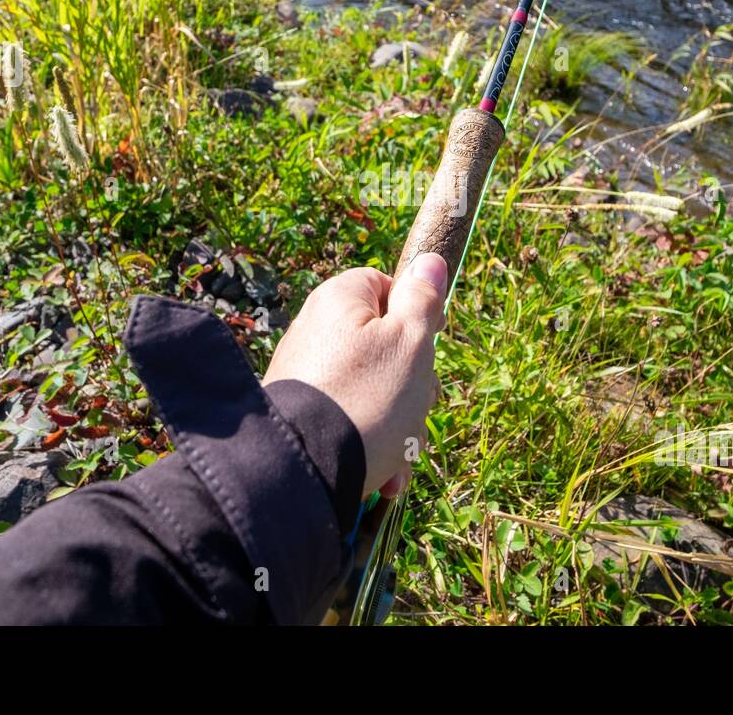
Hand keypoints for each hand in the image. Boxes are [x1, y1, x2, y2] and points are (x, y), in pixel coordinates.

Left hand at [263, 253, 446, 496]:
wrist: (307, 471)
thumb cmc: (369, 399)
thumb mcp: (410, 342)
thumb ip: (422, 300)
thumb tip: (428, 260)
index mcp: (339, 301)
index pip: (384, 285)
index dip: (415, 312)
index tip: (431, 340)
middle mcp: (314, 331)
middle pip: (382, 344)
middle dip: (410, 383)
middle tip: (416, 406)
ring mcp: (305, 375)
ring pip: (372, 390)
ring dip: (397, 423)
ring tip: (399, 452)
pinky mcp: (301, 414)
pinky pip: (350, 419)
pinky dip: (371, 443)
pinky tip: (383, 472)